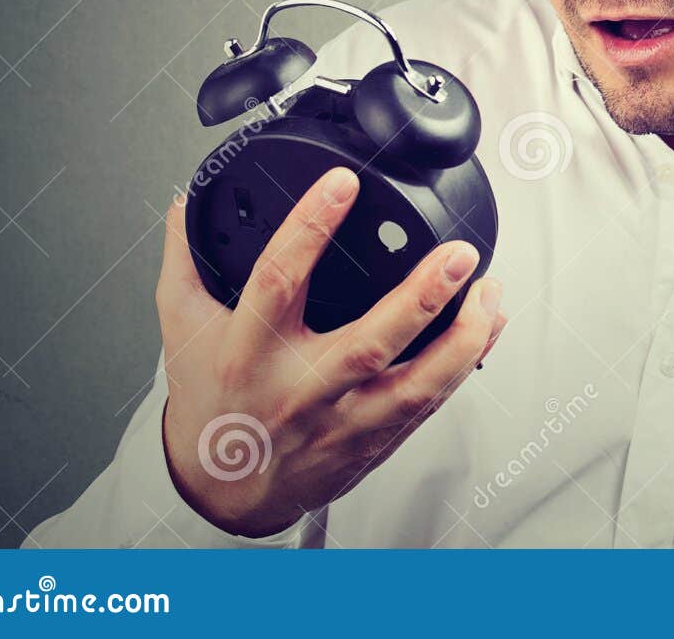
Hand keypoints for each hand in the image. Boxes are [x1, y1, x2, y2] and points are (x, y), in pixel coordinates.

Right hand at [155, 167, 505, 537]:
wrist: (224, 489)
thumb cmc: (211, 403)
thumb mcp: (183, 330)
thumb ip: (186, 262)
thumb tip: (189, 202)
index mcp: (248, 354)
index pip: (277, 283)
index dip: (309, 228)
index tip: (343, 183)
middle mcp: (300, 390)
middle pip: (366, 346)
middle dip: (419, 299)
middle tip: (458, 255)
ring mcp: (343, 421)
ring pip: (413, 387)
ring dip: (461, 339)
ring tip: (489, 289)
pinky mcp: (376, 440)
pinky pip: (431, 402)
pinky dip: (467, 362)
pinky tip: (490, 324)